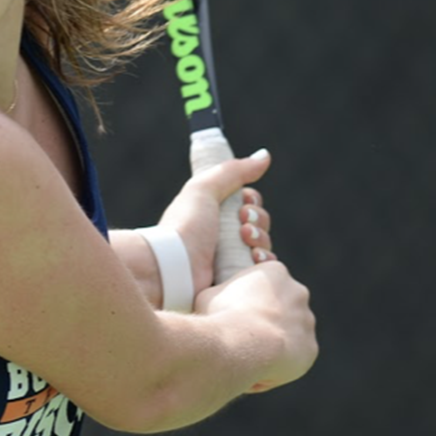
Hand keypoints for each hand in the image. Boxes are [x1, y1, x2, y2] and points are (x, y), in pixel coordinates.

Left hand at [155, 148, 273, 294]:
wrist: (171, 267)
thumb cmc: (184, 226)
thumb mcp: (205, 189)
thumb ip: (233, 171)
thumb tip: (264, 155)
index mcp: (215, 214)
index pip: (249, 205)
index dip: (253, 203)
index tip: (244, 203)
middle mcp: (222, 236)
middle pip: (260, 224)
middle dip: (258, 221)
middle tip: (242, 225)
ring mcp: (228, 259)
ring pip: (263, 246)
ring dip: (261, 240)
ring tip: (246, 240)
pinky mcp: (234, 280)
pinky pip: (260, 271)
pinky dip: (262, 263)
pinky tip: (254, 259)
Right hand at [195, 259, 317, 391]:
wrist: (243, 342)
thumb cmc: (222, 315)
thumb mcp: (208, 295)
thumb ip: (219, 296)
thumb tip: (214, 304)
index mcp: (274, 273)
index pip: (264, 286)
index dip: (247, 302)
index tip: (234, 316)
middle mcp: (297, 292)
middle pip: (280, 308)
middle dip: (265, 322)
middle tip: (242, 338)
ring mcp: (306, 321)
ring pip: (288, 335)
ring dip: (273, 344)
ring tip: (248, 359)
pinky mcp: (311, 348)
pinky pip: (293, 359)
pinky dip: (279, 366)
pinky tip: (258, 372)